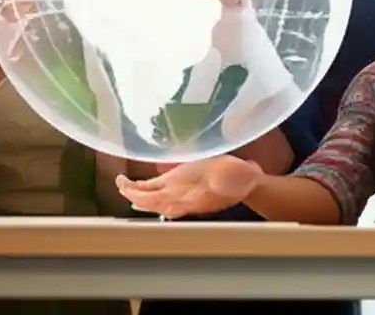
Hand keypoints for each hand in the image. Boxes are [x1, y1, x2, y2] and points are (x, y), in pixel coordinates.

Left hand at [115, 156, 262, 218]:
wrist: (238, 181)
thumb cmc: (239, 177)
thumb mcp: (243, 173)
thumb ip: (245, 172)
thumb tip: (252, 170)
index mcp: (199, 198)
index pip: (178, 204)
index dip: (162, 203)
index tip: (149, 200)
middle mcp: (183, 198)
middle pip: (156, 202)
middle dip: (140, 198)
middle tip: (125, 189)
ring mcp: (174, 192)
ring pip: (149, 197)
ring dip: (134, 193)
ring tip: (121, 184)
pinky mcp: (170, 182)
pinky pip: (148, 188)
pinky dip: (135, 187)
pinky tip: (125, 182)